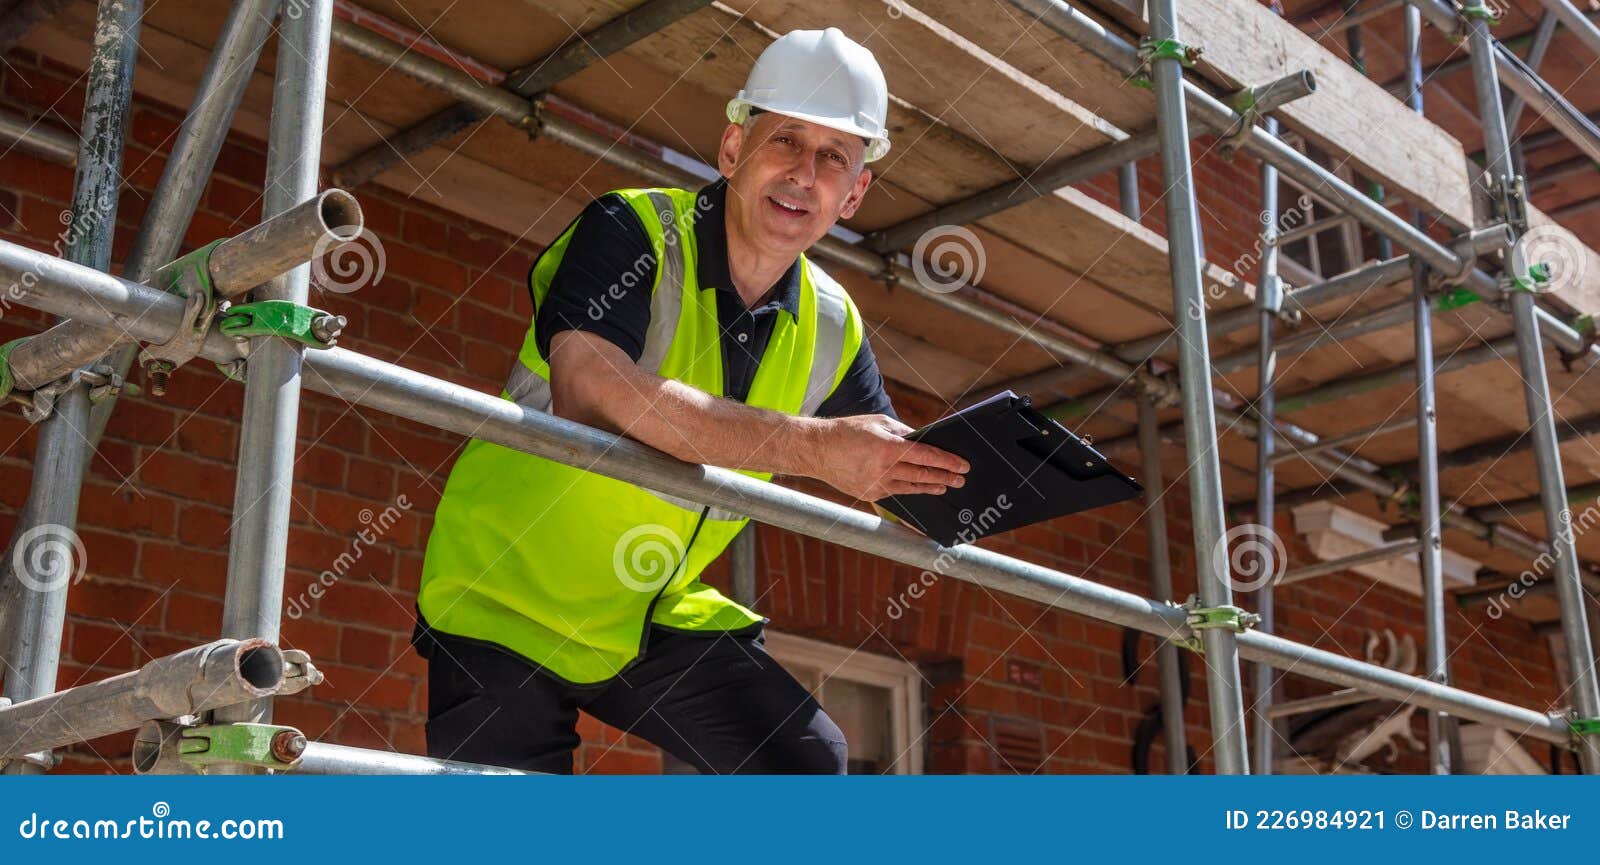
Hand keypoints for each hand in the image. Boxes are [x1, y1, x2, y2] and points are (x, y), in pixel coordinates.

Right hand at [809, 414, 968, 501]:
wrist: (817, 450)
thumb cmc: (848, 431)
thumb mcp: (879, 422)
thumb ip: (904, 433)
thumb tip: (925, 441)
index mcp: (888, 447)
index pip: (926, 456)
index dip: (947, 462)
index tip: (962, 465)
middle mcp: (883, 469)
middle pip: (923, 474)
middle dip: (945, 476)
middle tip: (961, 478)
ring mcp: (876, 485)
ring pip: (912, 487)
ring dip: (931, 486)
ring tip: (945, 486)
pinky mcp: (870, 494)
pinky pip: (896, 492)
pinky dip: (910, 488)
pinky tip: (920, 487)